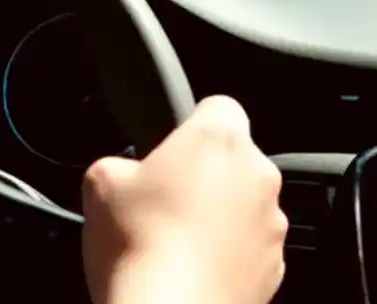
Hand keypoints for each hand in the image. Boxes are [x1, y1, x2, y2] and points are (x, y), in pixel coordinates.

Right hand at [81, 95, 287, 303]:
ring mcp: (272, 223)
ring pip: (245, 205)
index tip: (168, 151)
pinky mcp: (276, 267)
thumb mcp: (100, 183)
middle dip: (204, 175)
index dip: (190, 125)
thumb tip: (125, 174)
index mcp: (219, 139)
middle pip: (234, 159)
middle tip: (163, 202)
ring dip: (220, 216)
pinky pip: (251, 247)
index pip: (218, 106)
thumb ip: (120, 163)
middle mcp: (257, 175)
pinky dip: (230, 254)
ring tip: (176, 244)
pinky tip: (194, 271)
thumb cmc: (138, 246)